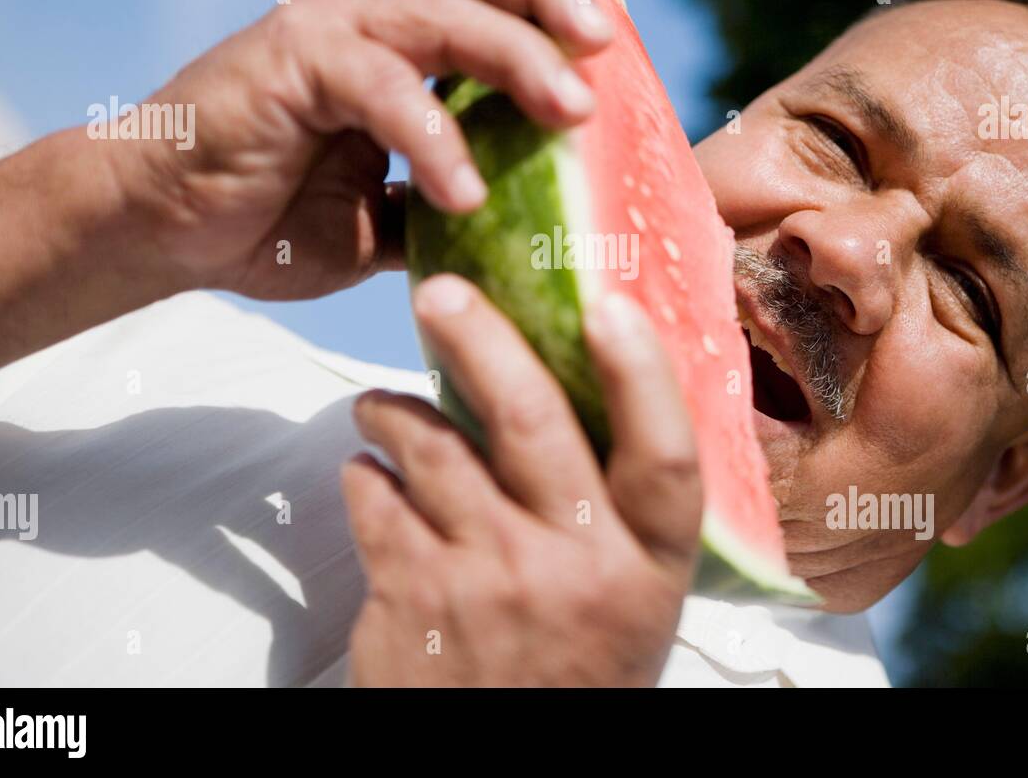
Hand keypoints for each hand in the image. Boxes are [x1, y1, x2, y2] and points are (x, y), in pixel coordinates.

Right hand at [108, 0, 612, 299]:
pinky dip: (432, 140)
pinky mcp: (290, 66)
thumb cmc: (265, 217)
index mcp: (386, 32)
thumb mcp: (381, 216)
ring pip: (442, 11)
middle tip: (603, 39)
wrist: (154, 228)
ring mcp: (324, 30)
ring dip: (516, 55)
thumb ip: (441, 204)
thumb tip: (515, 233)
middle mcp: (361, 13)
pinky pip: (382, 89)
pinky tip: (466, 193)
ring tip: (572, 111)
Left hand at [342, 275, 701, 686]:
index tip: (607, 305)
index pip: (664, 454)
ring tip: (378, 406)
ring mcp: (491, 582)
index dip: (641, 372)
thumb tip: (583, 392)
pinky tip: (368, 475)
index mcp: (649, 565)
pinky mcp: (414, 598)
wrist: (496, 769)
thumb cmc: (568, 673)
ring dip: (393, 410)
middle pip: (532, 422)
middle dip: (481, 341)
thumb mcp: (629, 602)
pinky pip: (374, 501)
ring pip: (433, 449)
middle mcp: (578, 568)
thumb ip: (617, 515)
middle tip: (441, 296)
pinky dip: (363, 474)